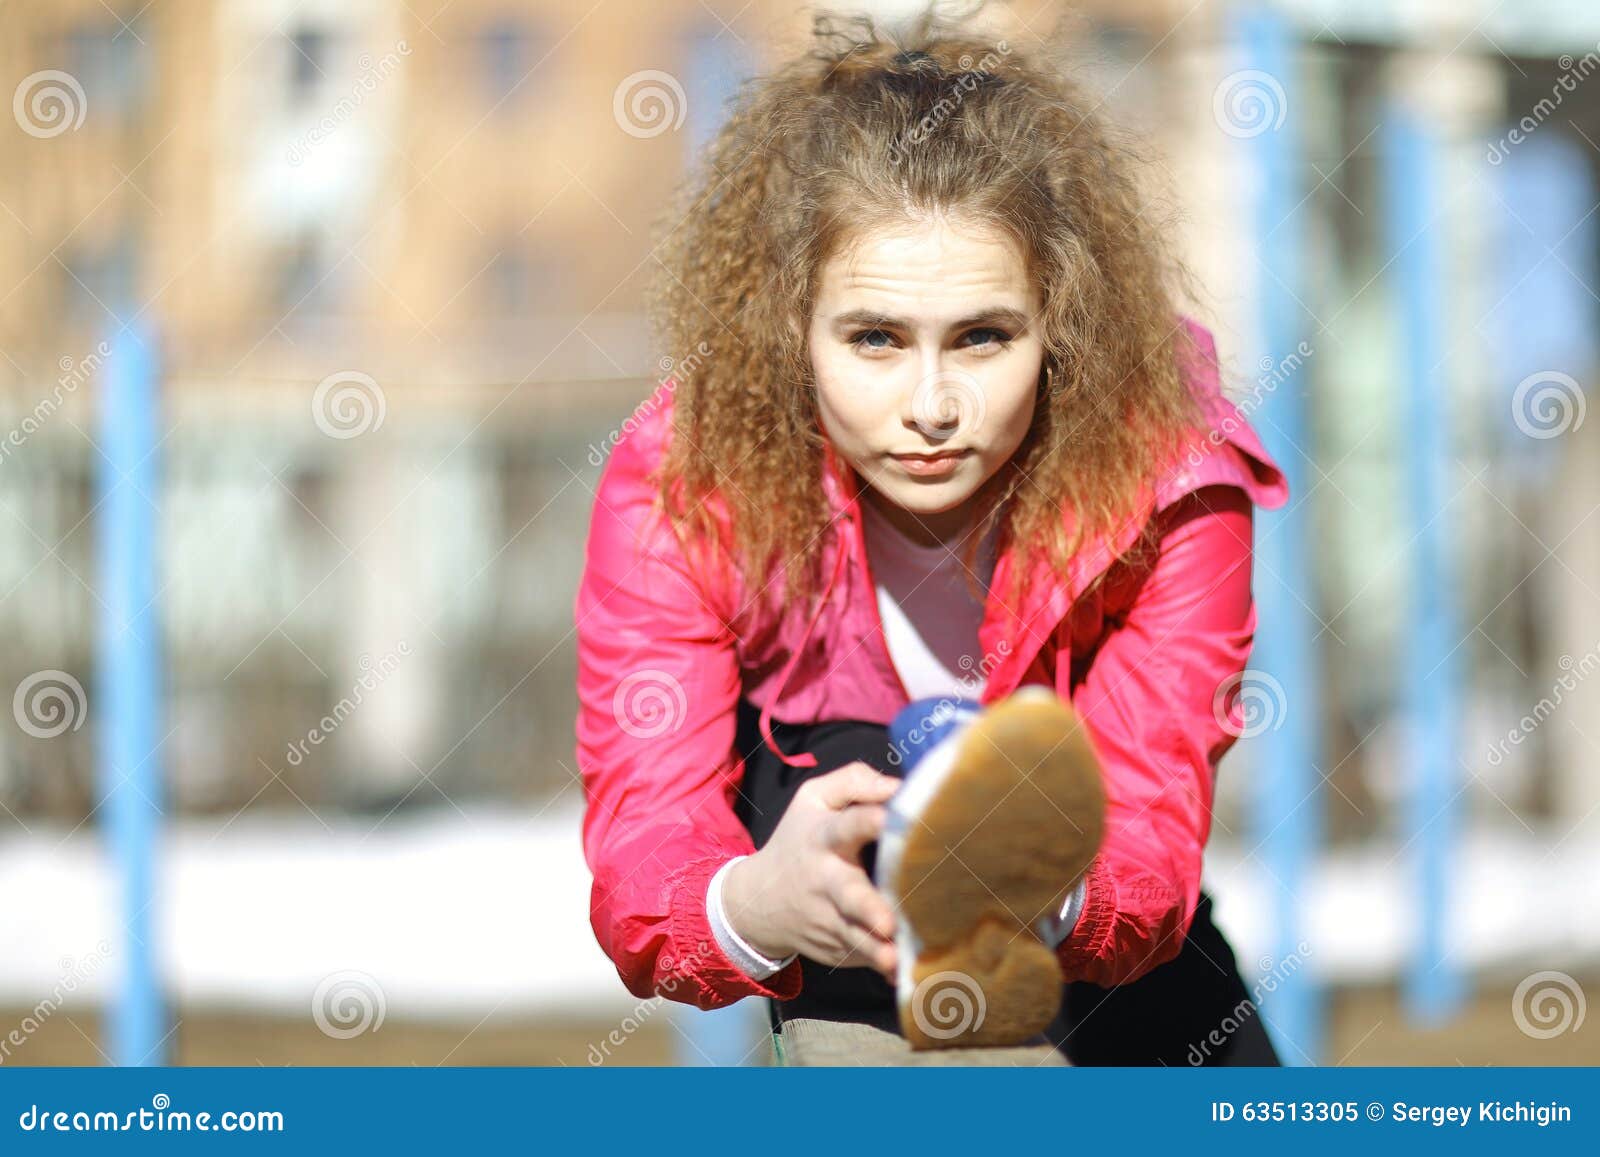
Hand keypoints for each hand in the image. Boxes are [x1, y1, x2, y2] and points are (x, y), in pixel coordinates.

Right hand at [720, 761, 900, 978]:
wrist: (758, 902)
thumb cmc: (800, 839)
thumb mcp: (813, 799)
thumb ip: (855, 782)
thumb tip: (899, 788)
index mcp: (823, 838)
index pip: (847, 826)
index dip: (870, 821)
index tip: (894, 819)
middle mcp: (827, 882)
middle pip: (850, 896)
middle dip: (869, 909)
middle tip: (888, 923)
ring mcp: (830, 921)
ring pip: (857, 939)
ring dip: (878, 951)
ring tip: (897, 960)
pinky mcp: (836, 950)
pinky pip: (863, 959)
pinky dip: (883, 966)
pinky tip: (902, 971)